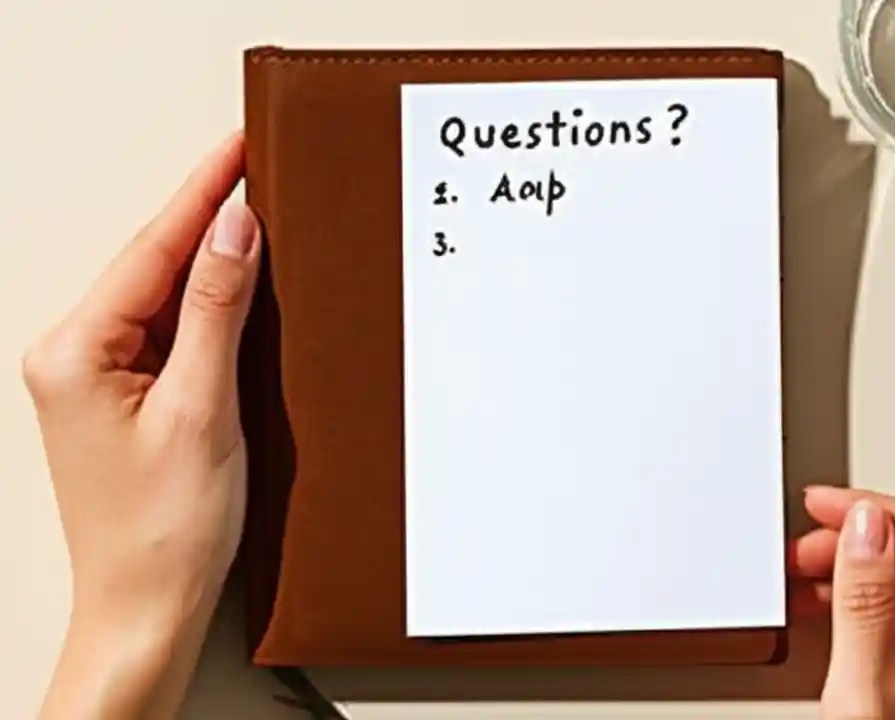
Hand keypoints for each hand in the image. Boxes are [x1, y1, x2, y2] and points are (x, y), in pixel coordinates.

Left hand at [24, 132, 259, 718]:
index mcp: (75, 350)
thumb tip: (236, 231)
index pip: (151, 249)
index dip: (202, 193)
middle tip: (255, 168)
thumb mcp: (201, 406)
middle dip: (206, 217)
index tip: (237, 147)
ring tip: (255, 218)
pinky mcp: (121, 399)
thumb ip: (217, 310)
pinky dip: (206, 309)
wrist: (147, 607)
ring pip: (161, 297)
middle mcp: (72, 356)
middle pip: (151, 264)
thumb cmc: (163, 528)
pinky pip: (167, 332)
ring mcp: (94, 378)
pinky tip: (238, 292)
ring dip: (209, 263)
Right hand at [791, 486, 894, 719]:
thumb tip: (865, 530)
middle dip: (871, 545)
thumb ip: (866, 606)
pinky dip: (890, 615)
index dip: (882, 510)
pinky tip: (846, 610)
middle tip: (814, 543)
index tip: (831, 503)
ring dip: (876, 578)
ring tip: (818, 576)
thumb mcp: (866, 704)